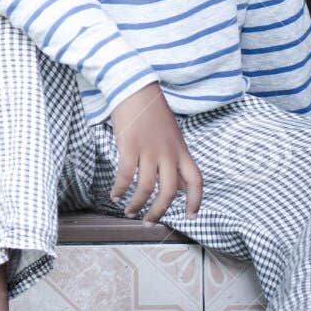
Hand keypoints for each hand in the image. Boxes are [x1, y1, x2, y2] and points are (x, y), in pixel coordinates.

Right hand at [106, 82, 202, 224]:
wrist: (135, 89)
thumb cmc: (152, 113)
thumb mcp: (172, 137)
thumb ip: (177, 161)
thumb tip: (181, 186)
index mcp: (181, 151)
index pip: (196, 180)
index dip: (195, 201)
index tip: (190, 217)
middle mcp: (168, 153)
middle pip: (169, 191)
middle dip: (159, 211)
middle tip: (149, 222)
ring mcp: (149, 150)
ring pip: (146, 188)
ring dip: (137, 204)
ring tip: (130, 211)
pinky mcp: (130, 146)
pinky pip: (125, 176)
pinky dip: (120, 189)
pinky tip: (115, 194)